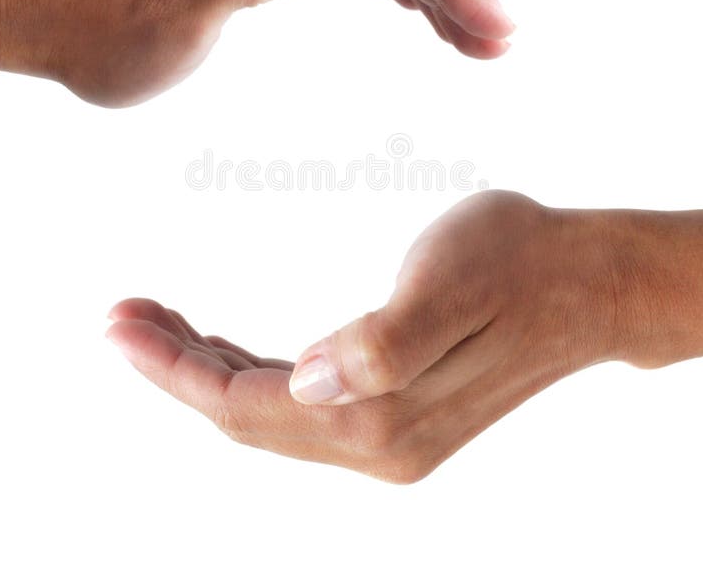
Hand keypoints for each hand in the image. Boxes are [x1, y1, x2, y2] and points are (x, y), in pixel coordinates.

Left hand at [105, 192, 702, 481]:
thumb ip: (386, 344)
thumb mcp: (453, 282)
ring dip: (204, 369)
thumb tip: (311, 379)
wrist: (584, 280)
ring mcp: (388, 433)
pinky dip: (245, 370)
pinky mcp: (395, 410)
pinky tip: (220, 342)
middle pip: (244, 415)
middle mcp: (380, 441)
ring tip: (153, 322)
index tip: (118, 325)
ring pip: (264, 411)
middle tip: (120, 317)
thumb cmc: (518, 261)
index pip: (245, 406)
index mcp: (383, 416)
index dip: (175, 370)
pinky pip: (294, 402)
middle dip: (175, 369)